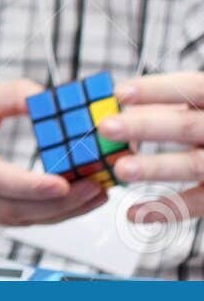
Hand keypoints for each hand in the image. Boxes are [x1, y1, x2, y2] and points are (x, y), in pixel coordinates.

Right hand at [0, 79, 108, 225]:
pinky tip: (70, 200)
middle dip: (60, 203)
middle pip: (11, 207)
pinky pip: (11, 220)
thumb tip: (50, 97)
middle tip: (97, 186)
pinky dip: (44, 213)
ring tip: (95, 193)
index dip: (29, 185)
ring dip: (59, 212)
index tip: (65, 183)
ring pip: (16, 220)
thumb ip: (11, 96)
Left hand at [104, 73, 203, 221]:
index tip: (119, 93)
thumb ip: (168, 105)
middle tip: (106, 127)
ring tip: (120, 169)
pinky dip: (166, 209)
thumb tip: (121, 107)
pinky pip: (199, 202)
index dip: (156, 90)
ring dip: (155, 168)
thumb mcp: (200, 105)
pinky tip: (134, 213)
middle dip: (145, 127)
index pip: (193, 87)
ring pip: (194, 165)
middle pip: (187, 127)